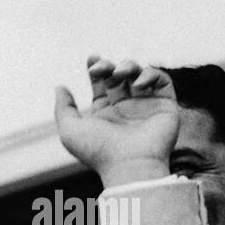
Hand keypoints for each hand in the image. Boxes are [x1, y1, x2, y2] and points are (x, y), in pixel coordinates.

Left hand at [54, 56, 177, 186]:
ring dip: (129, 67)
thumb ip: (63, 108)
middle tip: (102, 69)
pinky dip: (150, 74)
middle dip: (110, 67)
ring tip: (119, 73)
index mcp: (104, 114)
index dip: (97, 69)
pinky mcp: (165, 105)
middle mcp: (125, 109)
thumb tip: (59, 86)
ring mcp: (145, 107)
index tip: (92, 59)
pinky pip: (161, 80)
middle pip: (119, 77)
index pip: (101, 85)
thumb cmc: (97, 151)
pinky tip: (137, 85)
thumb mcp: (70, 130)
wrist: (129, 165)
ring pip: (139, 75)